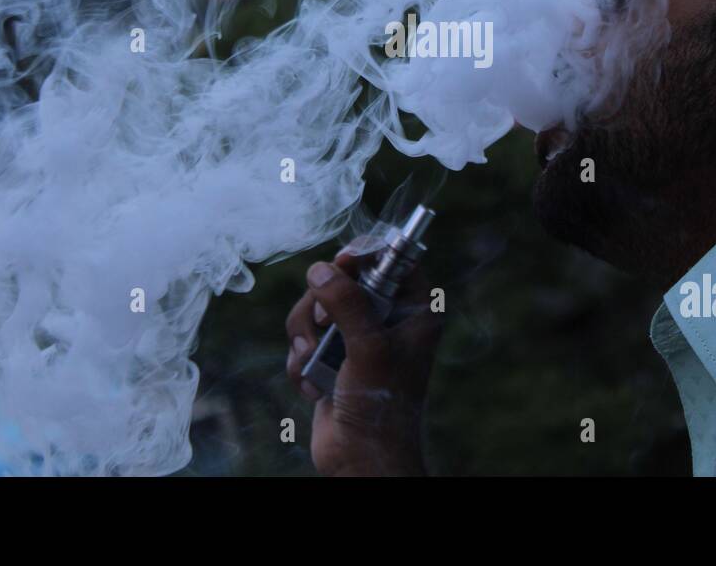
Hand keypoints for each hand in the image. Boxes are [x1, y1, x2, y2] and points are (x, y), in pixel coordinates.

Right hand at [285, 238, 442, 474]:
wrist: (361, 460)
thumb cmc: (381, 405)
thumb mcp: (369, 347)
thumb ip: (348, 303)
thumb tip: (320, 269)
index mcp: (414, 310)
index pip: (395, 259)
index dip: (366, 254)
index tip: (341, 263)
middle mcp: (387, 319)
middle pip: (344, 278)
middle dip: (323, 304)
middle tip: (323, 324)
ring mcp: (357, 338)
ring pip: (316, 307)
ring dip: (306, 336)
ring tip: (312, 362)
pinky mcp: (331, 358)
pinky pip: (303, 339)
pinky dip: (300, 362)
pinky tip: (314, 389)